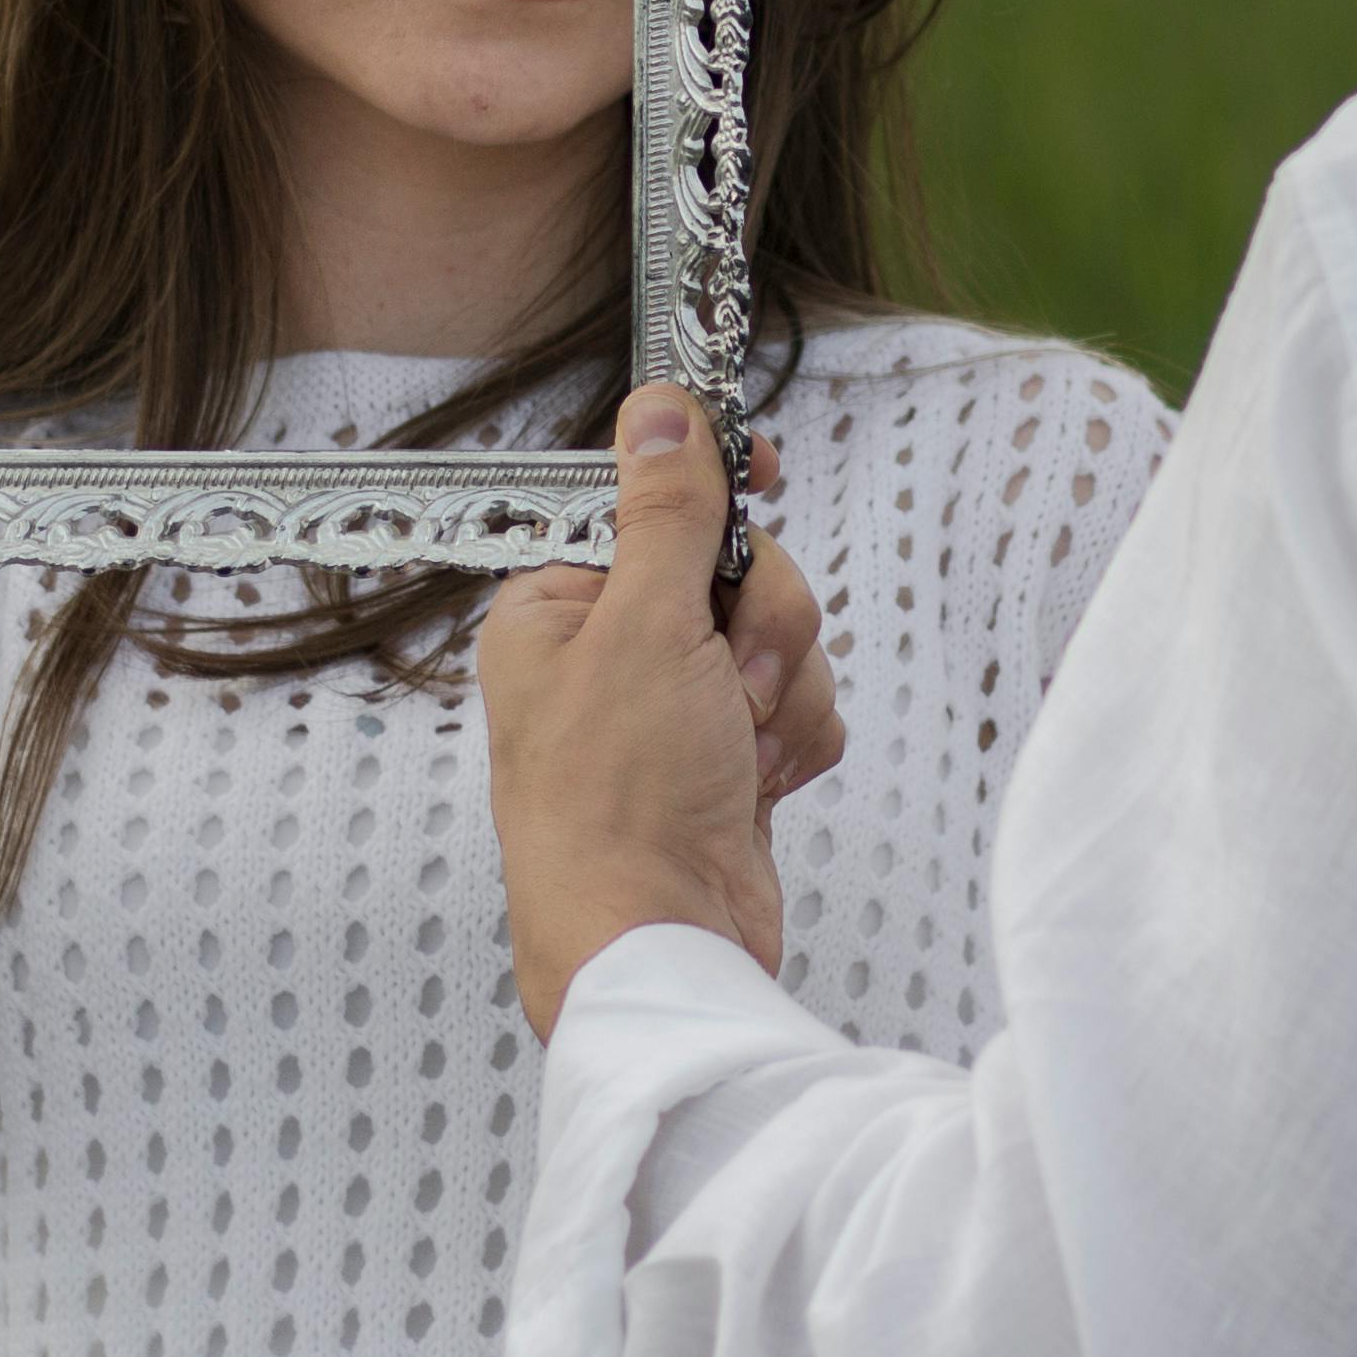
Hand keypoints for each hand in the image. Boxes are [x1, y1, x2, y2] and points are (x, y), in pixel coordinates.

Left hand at [482, 385, 840, 1037]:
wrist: (661, 946)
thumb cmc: (618, 802)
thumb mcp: (644, 628)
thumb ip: (666, 513)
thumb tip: (659, 409)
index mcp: (559, 609)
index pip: (649, 504)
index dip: (710, 489)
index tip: (763, 467)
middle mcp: (611, 653)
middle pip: (734, 568)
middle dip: (759, 624)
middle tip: (728, 679)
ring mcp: (673, 710)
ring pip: (778, 637)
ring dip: (781, 689)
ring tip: (740, 750)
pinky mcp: (727, 759)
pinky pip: (797, 704)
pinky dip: (795, 740)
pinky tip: (761, 785)